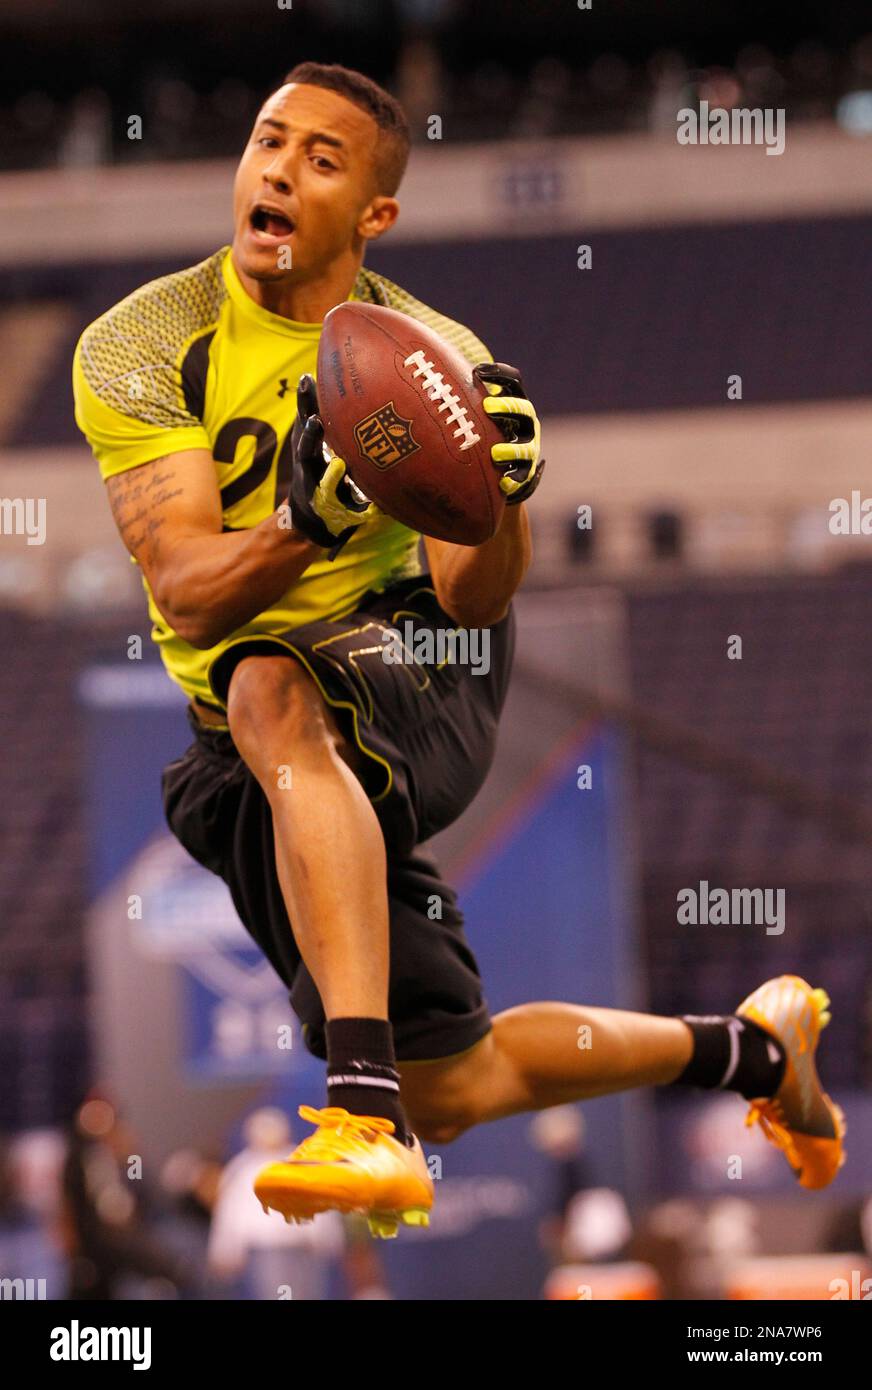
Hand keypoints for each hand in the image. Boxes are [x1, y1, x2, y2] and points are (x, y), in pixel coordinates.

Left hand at [287, 375, 379, 556]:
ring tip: (309, 375)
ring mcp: (305, 449)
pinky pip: (312, 417)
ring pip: (305, 419)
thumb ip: (361, 508)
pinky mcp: (308, 442)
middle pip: (302, 430)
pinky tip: (318, 377)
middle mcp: (305, 459)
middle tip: (306, 385)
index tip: (314, 421)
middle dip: (305, 408)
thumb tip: (391, 504)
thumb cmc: (332, 515)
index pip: (308, 452)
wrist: (308, 514)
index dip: (310, 437)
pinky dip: (314, 400)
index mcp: (310, 474)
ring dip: (308, 398)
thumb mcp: (346, 516)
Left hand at [472, 362, 544, 505]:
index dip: (499, 374)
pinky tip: (502, 483)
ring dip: (512, 449)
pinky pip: (523, 476)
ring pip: (526, 447)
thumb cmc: (481, 435)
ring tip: (494, 454)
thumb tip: (425, 378)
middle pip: (523, 410)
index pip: (513, 382)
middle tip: (487, 406)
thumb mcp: (475, 415)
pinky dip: (514, 479)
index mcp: (513, 404)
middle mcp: (525, 424)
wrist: (497, 473)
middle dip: (507, 407)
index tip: (478, 372)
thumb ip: (462, 399)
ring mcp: (528, 448)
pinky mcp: (525, 471)